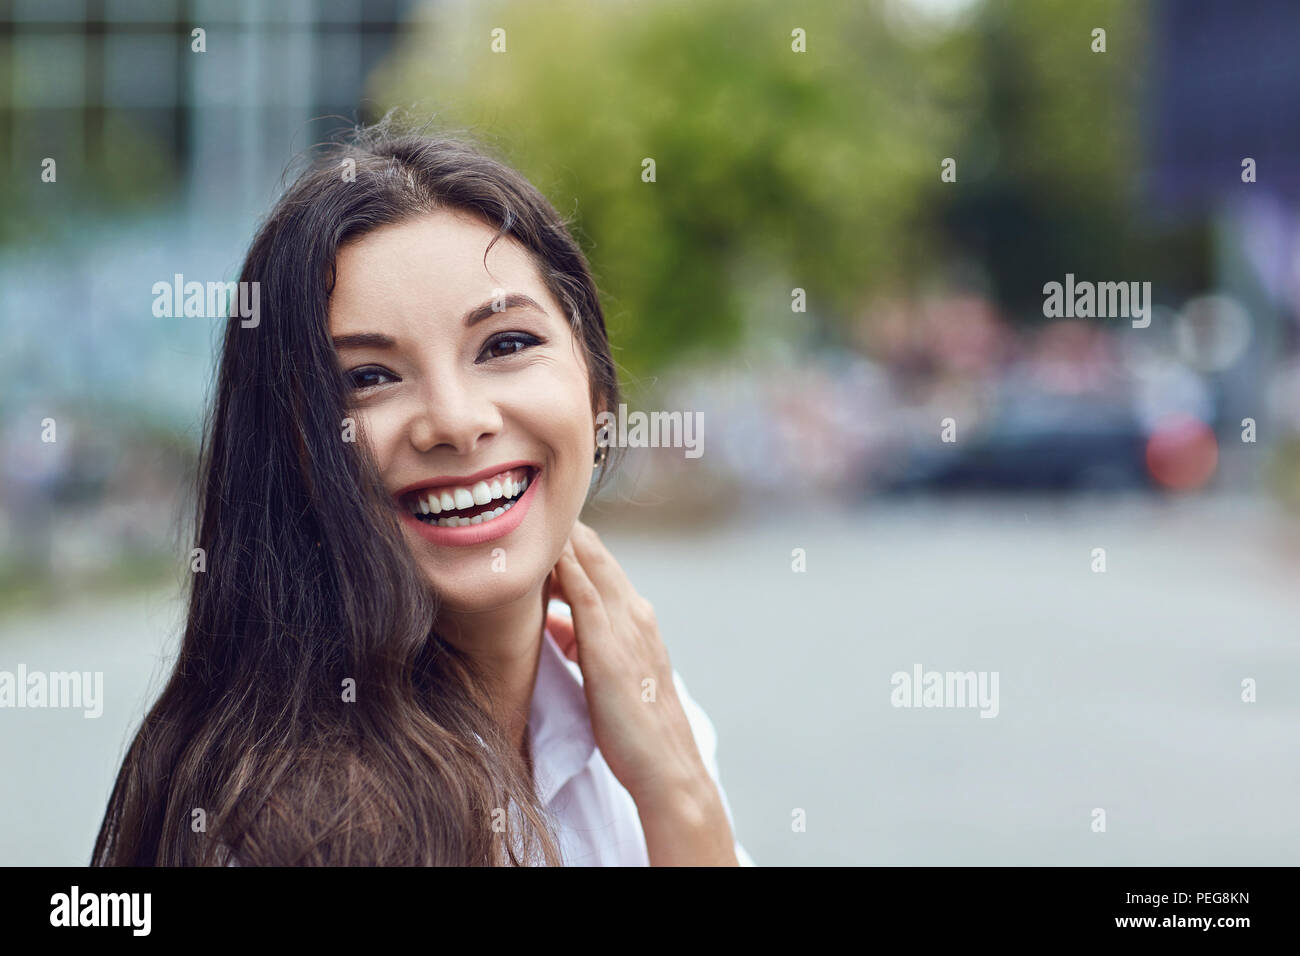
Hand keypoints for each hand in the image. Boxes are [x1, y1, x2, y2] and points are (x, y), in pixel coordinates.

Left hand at [547, 521, 737, 863]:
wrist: (666, 767)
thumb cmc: (634, 730)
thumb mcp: (607, 674)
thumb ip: (582, 642)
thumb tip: (553, 623)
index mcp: (636, 618)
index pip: (600, 563)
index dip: (570, 540)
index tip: (536, 522)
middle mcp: (635, 612)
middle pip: (594, 552)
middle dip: (562, 527)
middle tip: (524, 502)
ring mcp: (625, 625)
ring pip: (589, 562)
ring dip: (561, 536)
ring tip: (526, 512)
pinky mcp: (607, 645)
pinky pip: (582, 591)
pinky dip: (563, 566)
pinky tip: (541, 549)